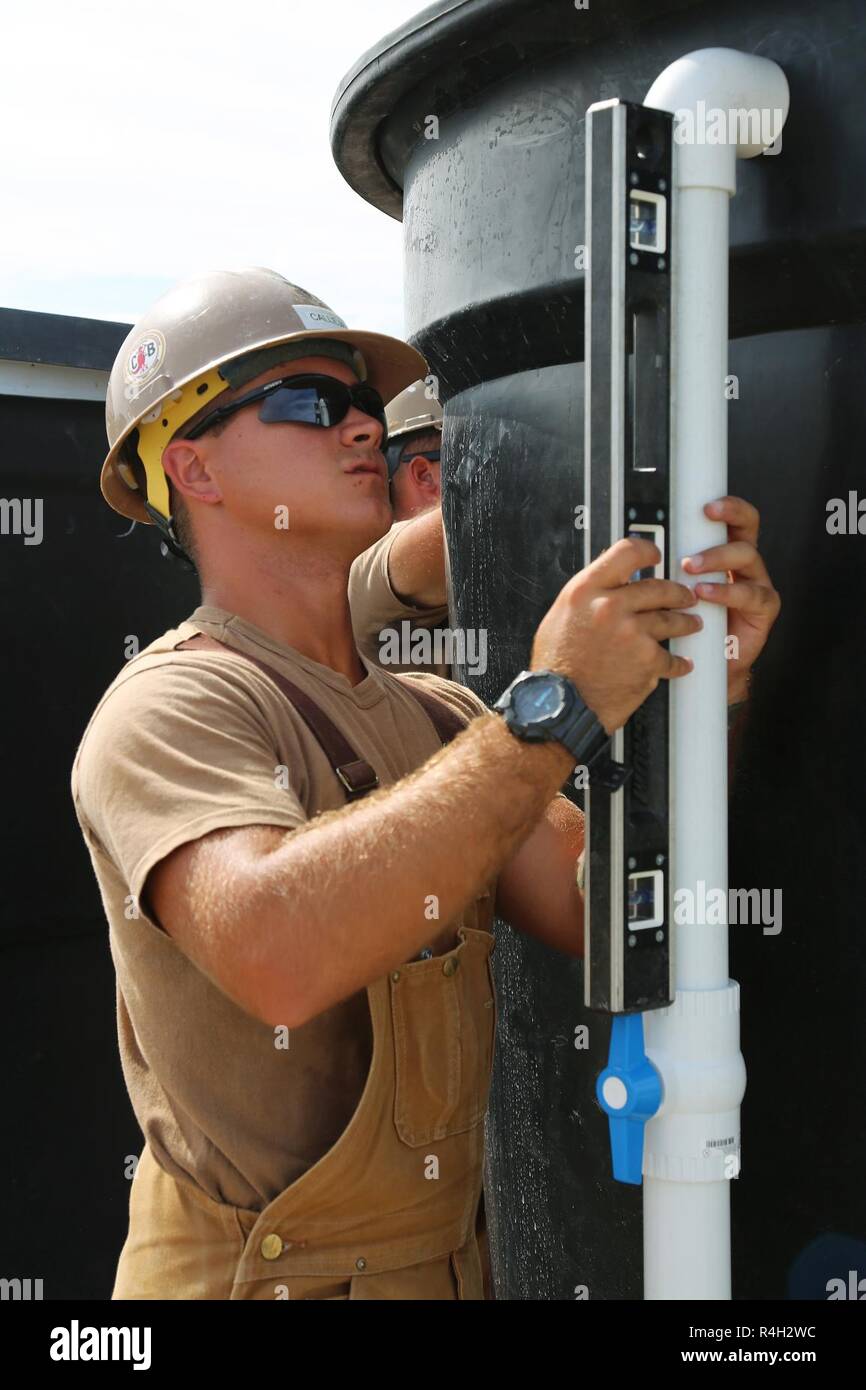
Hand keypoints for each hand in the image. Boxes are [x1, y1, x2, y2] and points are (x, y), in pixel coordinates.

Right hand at [530, 536, 700, 734]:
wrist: (558, 705)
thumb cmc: (557, 664)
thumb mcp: (562, 614)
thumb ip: (589, 594)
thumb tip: (611, 579)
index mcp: (586, 590)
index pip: (626, 552)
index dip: (647, 551)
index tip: (656, 556)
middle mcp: (610, 607)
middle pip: (658, 587)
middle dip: (678, 592)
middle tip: (686, 597)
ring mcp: (632, 633)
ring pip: (672, 619)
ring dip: (685, 622)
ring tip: (691, 625)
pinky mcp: (647, 661)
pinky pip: (672, 657)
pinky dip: (678, 662)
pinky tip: (680, 663)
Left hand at [680, 496, 779, 702]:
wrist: (702, 666)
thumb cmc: (685, 624)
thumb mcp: (669, 589)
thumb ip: (663, 568)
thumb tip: (632, 548)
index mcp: (722, 552)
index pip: (729, 520)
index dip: (724, 506)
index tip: (705, 505)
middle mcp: (742, 563)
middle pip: (747, 527)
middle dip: (730, 516)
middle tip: (704, 520)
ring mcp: (755, 583)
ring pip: (747, 555)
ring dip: (718, 557)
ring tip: (691, 569)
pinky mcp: (763, 608)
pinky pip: (753, 593)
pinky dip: (728, 591)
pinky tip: (706, 594)